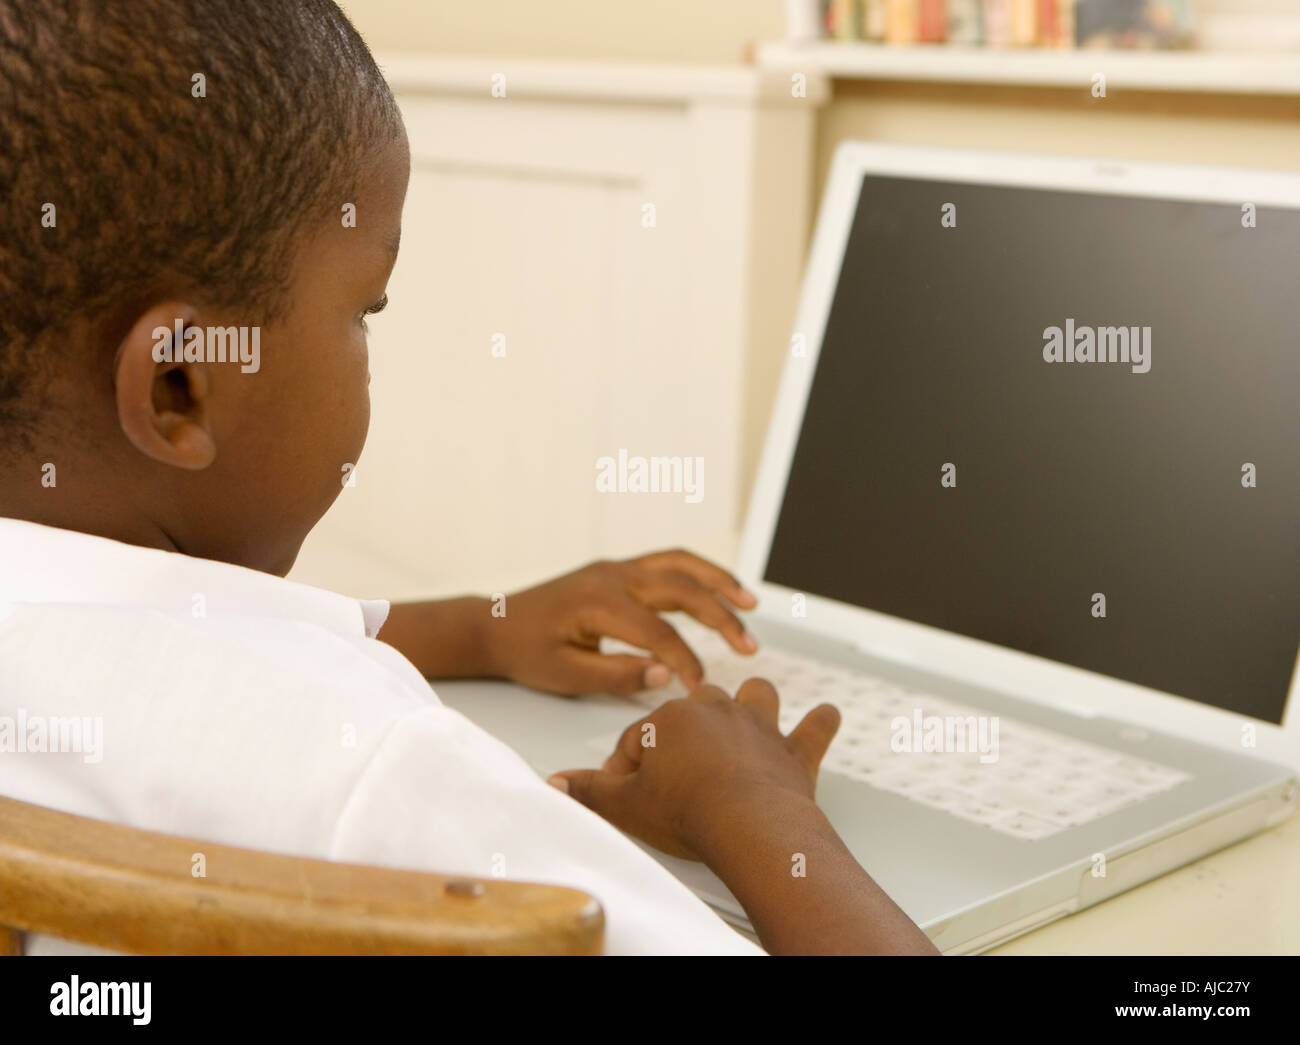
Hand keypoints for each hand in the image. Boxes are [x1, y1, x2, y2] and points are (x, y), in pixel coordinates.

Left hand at [483, 549, 758, 696]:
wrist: (496, 624)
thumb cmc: (526, 651)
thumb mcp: (566, 675)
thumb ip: (618, 675)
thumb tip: (666, 675)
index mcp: (599, 601)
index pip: (660, 632)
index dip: (687, 661)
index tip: (701, 689)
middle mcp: (613, 575)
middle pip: (682, 588)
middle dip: (722, 616)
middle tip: (750, 648)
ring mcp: (617, 568)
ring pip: (681, 565)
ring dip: (720, 582)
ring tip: (752, 604)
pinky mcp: (620, 570)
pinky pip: (668, 564)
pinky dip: (699, 575)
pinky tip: (720, 591)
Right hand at [548, 678, 840, 860]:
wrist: (747, 824)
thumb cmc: (688, 811)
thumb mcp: (624, 804)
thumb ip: (590, 791)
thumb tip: (556, 783)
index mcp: (671, 720)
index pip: (639, 736)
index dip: (627, 765)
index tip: (624, 788)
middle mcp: (716, 712)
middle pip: (697, 705)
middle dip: (689, 724)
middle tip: (681, 759)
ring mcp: (758, 728)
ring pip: (755, 696)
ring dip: (754, 703)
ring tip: (750, 714)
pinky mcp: (793, 751)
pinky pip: (813, 728)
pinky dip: (821, 723)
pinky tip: (827, 716)